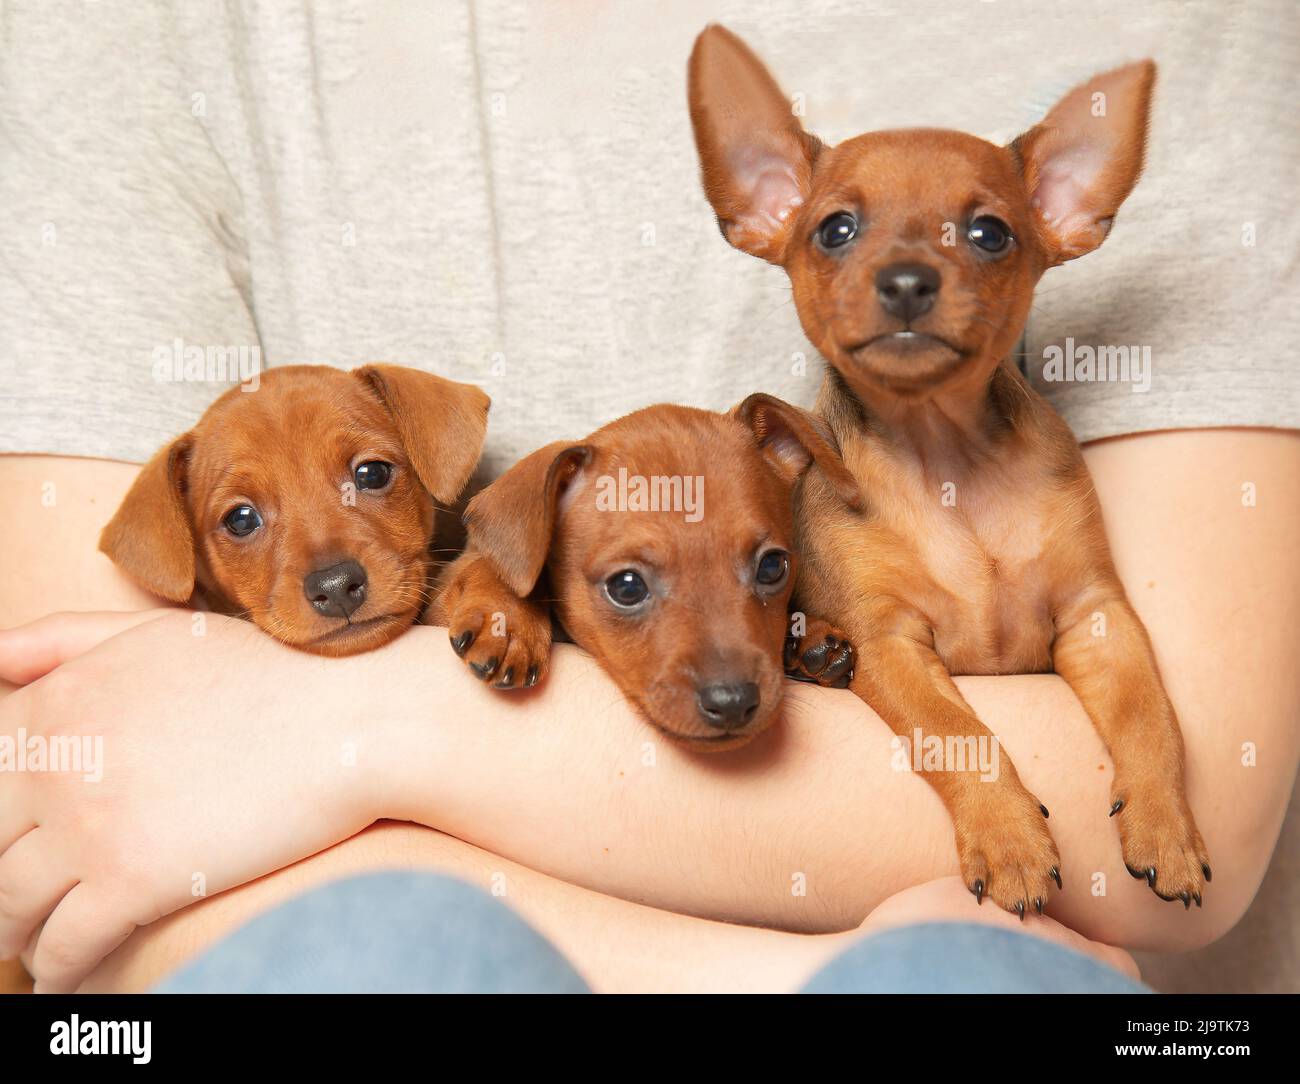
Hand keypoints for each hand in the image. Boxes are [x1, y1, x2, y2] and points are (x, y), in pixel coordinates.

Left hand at [0, 610, 398, 990]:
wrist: (351, 718)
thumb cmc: (264, 673)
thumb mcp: (154, 634)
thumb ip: (62, 640)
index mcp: (57, 702)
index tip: (9, 838)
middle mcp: (57, 765)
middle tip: (10, 903)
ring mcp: (91, 827)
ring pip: (10, 903)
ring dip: (13, 931)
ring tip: (25, 942)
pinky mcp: (135, 883)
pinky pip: (65, 946)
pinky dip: (57, 970)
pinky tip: (65, 974)